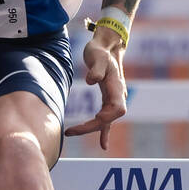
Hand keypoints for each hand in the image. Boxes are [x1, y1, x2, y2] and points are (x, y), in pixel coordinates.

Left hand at [64, 29, 126, 149]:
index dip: (103, 120)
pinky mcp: (107, 98)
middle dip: (92, 127)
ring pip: (107, 120)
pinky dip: (104, 131)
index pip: (114, 110)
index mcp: (117, 88)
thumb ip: (96, 68)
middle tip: (70, 132)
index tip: (87, 121)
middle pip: (109, 119)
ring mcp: (114, 98)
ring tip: (82, 138)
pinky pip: (107, 118)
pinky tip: (103, 144)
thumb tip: (91, 81)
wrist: (107, 45)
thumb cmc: (100, 50)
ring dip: (94, 130)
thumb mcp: (97, 56)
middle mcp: (118, 95)